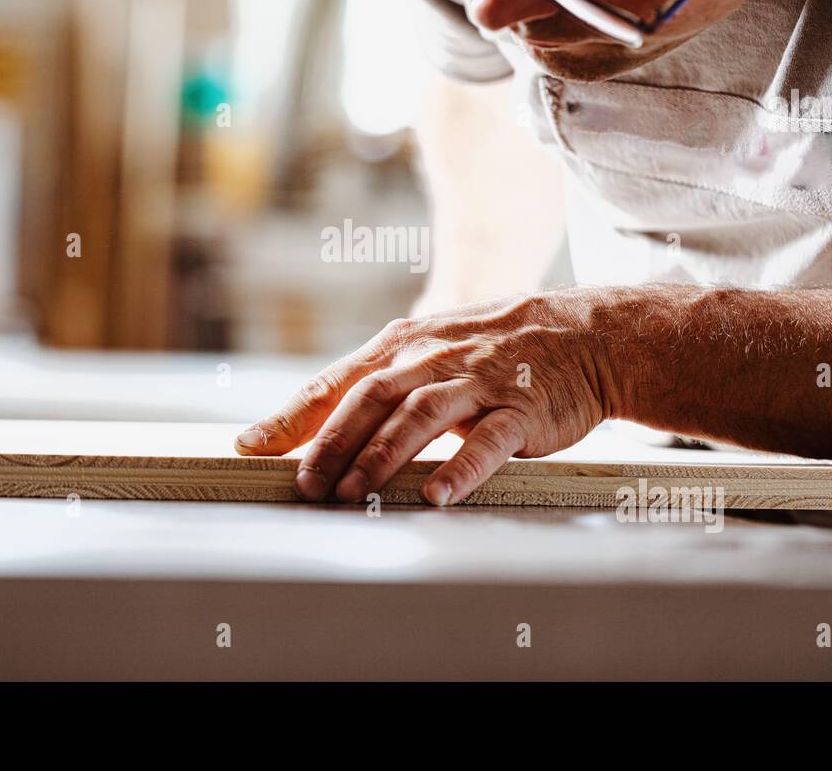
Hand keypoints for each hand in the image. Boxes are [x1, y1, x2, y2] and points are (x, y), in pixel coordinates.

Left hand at [234, 289, 619, 505]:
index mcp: (403, 347)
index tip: (250, 446)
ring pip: (419, 415)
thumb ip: (377, 384)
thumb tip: (309, 427)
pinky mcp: (521, 408)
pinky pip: (488, 440)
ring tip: (352, 494)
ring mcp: (478, 382)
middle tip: (304, 486)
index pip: (335, 383)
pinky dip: (460, 468)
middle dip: (331, 444)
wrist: (581, 335)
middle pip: (370, 398)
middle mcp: (434, 359)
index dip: (291, 416)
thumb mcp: (429, 352)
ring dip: (381, 456)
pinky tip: (436, 495)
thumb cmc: (492, 351)